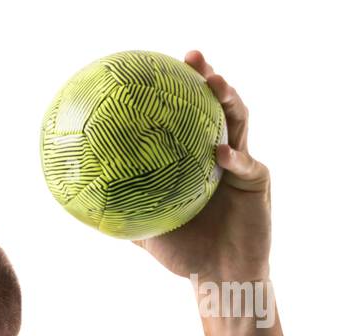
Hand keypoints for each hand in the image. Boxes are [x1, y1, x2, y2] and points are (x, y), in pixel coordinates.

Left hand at [133, 50, 270, 280]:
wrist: (218, 277)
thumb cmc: (184, 253)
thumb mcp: (145, 230)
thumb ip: (121, 212)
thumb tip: (78, 202)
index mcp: (196, 158)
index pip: (189, 115)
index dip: (179, 89)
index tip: (160, 65)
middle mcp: (222, 152)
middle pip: (218, 105)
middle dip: (208, 76)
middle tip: (192, 57)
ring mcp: (243, 163)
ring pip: (240, 121)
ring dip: (229, 100)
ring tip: (214, 85)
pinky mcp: (258, 180)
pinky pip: (246, 164)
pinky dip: (234, 157)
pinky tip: (219, 152)